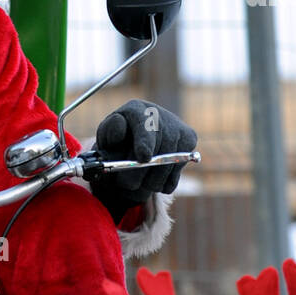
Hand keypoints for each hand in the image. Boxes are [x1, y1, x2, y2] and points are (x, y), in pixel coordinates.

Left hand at [90, 99, 196, 218]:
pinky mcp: (189, 139)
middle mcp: (159, 114)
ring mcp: (177, 126)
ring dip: (152, 180)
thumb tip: (120, 130)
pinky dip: (164, 183)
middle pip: (160, 148)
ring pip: (170, 164)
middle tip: (127, 184)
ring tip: (138, 181)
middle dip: (142, 171)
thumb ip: (109, 135)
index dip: (145, 142)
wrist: (133, 141)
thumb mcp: (106, 139)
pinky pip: (178, 170)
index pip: (145, 125)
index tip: (143, 158)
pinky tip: (152, 178)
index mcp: (136, 110)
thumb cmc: (116, 142)